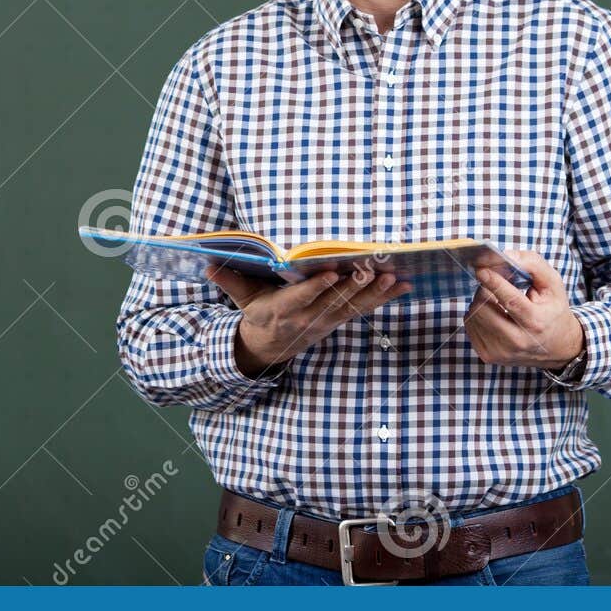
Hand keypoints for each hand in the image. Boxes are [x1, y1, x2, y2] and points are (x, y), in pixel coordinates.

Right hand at [204, 261, 412, 377]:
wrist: (269, 348)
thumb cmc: (257, 314)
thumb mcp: (241, 298)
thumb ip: (228, 280)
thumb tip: (207, 263)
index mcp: (282, 311)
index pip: (301, 298)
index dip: (317, 287)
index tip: (333, 271)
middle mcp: (307, 319)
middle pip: (333, 302)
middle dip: (354, 286)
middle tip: (371, 268)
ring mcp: (326, 322)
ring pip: (353, 307)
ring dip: (375, 292)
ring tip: (393, 276)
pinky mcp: (339, 321)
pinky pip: (364, 309)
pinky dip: (384, 297)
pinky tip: (403, 284)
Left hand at [464, 249, 583, 369]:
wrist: (557, 348)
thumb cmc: (553, 311)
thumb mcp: (553, 284)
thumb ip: (533, 264)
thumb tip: (506, 255)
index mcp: (536, 322)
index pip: (511, 301)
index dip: (494, 283)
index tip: (481, 269)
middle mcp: (518, 341)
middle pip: (485, 308)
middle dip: (485, 289)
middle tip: (493, 284)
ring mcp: (501, 352)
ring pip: (473, 316)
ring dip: (480, 301)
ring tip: (496, 301)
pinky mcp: (488, 356)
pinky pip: (470, 326)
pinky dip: (477, 314)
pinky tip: (493, 314)